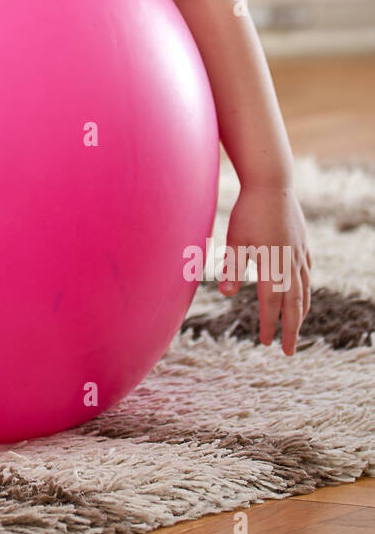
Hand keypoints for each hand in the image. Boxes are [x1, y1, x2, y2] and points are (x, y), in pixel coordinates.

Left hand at [222, 185, 312, 355]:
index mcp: (273, 264)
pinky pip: (306, 271)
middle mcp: (290, 262)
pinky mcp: (302, 242)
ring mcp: (299, 252)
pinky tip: (303, 292)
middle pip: (293, 303)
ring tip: (298, 328)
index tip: (267, 342)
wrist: (271, 182)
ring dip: (301, 311)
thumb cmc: (248, 211)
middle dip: (291, 329)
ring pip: (304, 289)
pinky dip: (305, 287)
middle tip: (288, 351)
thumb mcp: (234, 240)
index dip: (269, 324)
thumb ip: (231, 268)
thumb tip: (225, 294)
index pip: (271, 303)